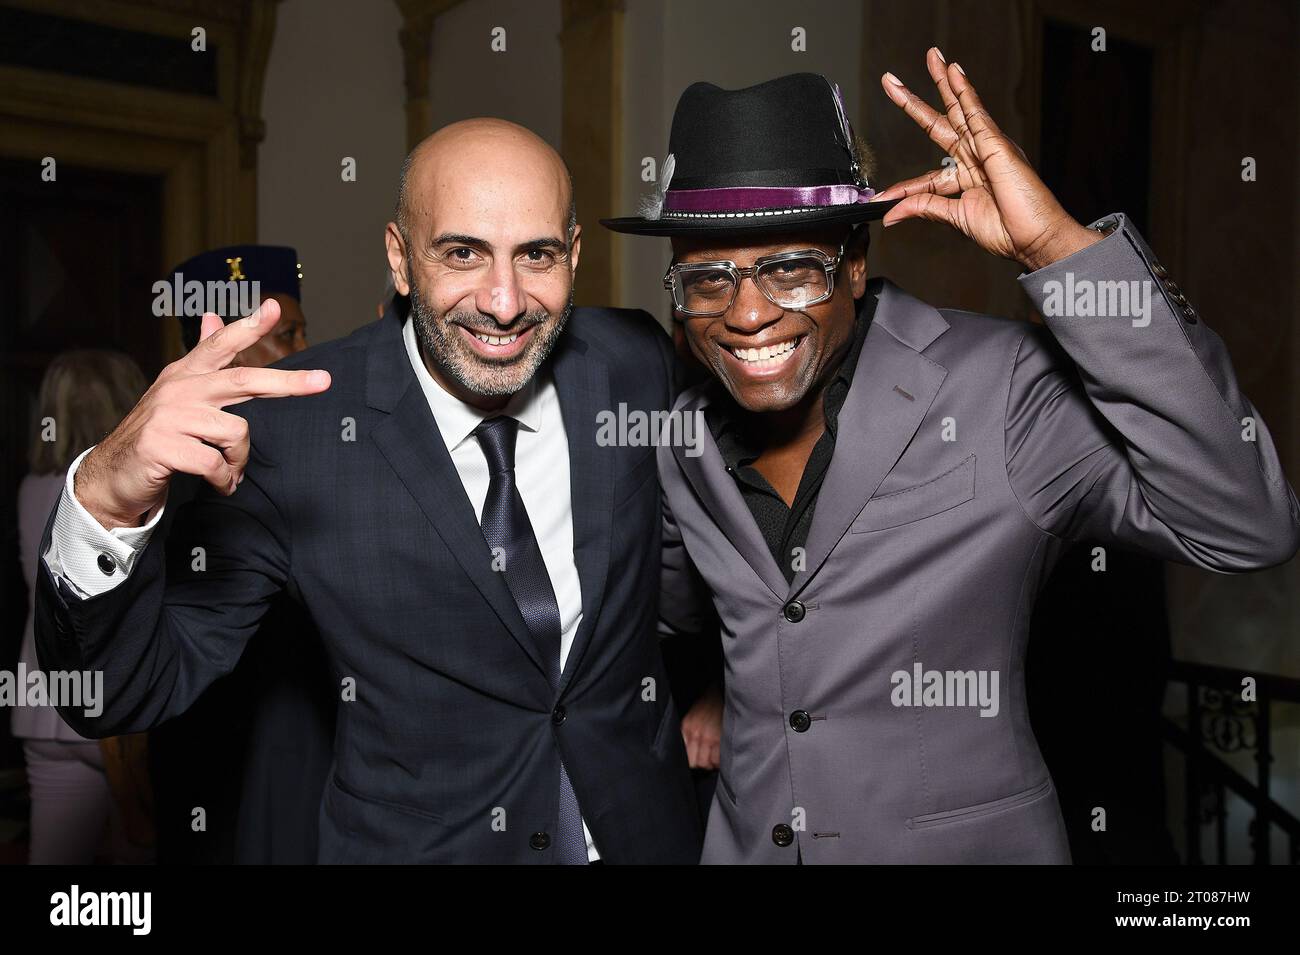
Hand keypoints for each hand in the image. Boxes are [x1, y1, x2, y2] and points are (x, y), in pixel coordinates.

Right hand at [74, 299, 330, 529]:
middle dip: (287, 382)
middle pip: (243, 380)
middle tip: (323, 381)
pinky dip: (224, 479)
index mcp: (185, 374)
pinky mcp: (162, 445)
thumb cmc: (159, 434)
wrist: (114, 474)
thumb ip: (203, 360)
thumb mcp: (180, 394)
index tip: (274, 306)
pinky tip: (219, 483)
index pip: (221, 345)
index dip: (248, 326)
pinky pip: (215, 463)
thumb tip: (214, 316)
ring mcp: (169, 416)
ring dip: (239, 460)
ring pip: (236, 432)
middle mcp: (179, 389)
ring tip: (228, 471)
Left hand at [680, 682, 722, 770]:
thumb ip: (690, 732)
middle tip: (709, 757)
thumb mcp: (694, 714)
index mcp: (686, 727)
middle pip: (695, 762)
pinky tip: (724, 753)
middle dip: (702, 763)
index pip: (684, 755)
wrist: (724, 690)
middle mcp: (695, 733)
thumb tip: (692, 749)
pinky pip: (718, 760)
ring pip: (707, 763)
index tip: (696, 759)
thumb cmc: (711, 702)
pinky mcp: (721, 738)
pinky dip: (721, 760)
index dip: (691, 760)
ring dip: (713, 762)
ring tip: (717, 755)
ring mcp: (708, 737)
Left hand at [875, 48, 1100, 271]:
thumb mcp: (955, 218)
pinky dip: (964, 91)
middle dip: (915, 102)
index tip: (882, 196)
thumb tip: (892, 214)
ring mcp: (985, 147)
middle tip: (892, 81)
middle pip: (938, 124)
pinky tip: (954, 72)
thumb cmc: (1006, 230)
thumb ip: (924, 209)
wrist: (1032, 236)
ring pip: (958, 108)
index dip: (903, 187)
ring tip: (931, 58)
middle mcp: (974, 159)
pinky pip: (976, 111)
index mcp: (965, 181)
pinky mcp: (995, 142)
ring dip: (942, 82)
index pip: (926, 177)